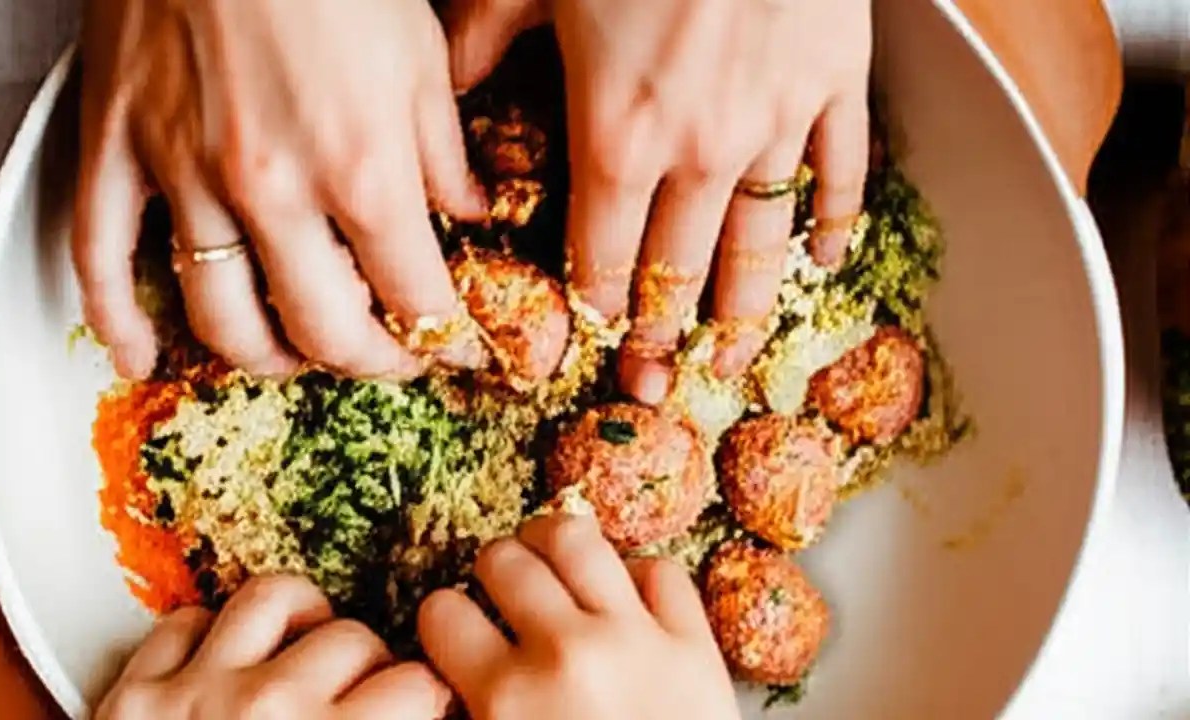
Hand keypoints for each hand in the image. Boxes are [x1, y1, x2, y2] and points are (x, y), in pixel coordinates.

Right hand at [76, 0, 487, 380]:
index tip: (456, 348)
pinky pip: (101, 261)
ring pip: (221, 318)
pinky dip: (117, 324)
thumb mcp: (420, 58)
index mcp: (362, 170)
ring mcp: (186, 177)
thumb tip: (466, 218)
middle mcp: (274, 192)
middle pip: (323, 332)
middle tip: (388, 358)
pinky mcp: (119, 151)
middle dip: (369, 362)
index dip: (445, 338)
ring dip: (266, 360)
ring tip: (294, 359)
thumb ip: (445, 156)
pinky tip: (140, 360)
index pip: (414, 299)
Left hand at [95, 575, 450, 718]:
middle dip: (368, 666)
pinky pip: (185, 620)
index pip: (415, 686)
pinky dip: (211, 633)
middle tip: (360, 695)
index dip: (427, 699)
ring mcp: (195, 691)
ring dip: (301, 618)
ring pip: (273, 597)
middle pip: (354, 638)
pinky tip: (227, 661)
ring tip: (305, 646)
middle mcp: (267, 706)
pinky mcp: (135, 694)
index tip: (419, 709)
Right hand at [418, 514, 740, 719]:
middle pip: (503, 559)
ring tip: (549, 562)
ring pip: (577, 537)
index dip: (441, 620)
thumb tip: (450, 678)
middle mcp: (567, 652)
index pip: (441, 613)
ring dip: (551, 544)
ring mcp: (637, 638)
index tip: (454, 633)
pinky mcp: (695, 642)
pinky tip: (624, 599)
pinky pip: (660, 571)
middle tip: (500, 595)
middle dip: (489, 571)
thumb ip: (475, 717)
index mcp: (507, 698)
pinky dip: (638, 576)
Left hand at [447, 0, 871, 401]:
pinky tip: (827, 265)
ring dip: (746, 312)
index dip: (599, 310)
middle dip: (665, 339)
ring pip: (762, 246)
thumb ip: (484, 45)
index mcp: (619, 137)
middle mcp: (701, 153)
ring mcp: (778, 123)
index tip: (597, 344)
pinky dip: (836, 225)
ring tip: (734, 360)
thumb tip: (447, 89)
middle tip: (657, 389)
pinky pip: (842, 175)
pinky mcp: (838, 83)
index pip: (605, 257)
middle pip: (681, 273)